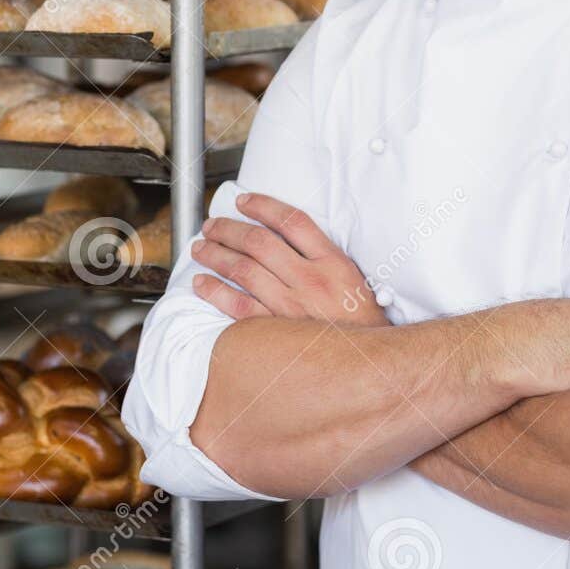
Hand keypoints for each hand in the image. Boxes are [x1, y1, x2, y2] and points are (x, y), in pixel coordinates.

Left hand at [190, 192, 388, 326]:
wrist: (368, 367)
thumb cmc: (361, 325)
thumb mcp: (354, 281)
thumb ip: (324, 258)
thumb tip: (283, 236)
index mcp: (333, 263)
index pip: (292, 221)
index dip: (263, 206)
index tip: (243, 201)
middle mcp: (311, 281)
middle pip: (259, 242)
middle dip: (228, 229)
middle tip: (212, 225)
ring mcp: (292, 307)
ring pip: (243, 270)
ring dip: (216, 255)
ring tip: (201, 248)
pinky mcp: (276, 332)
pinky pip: (237, 307)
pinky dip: (215, 292)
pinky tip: (202, 283)